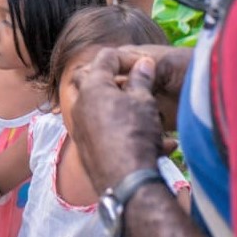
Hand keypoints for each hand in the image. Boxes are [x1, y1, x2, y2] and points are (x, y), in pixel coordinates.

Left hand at [70, 47, 185, 191]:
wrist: (125, 180)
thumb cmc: (135, 133)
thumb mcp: (144, 101)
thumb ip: (142, 79)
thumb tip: (144, 63)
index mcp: (92, 86)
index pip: (105, 58)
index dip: (125, 57)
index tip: (143, 63)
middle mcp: (80, 104)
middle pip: (90, 79)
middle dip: (111, 78)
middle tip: (132, 82)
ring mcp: (80, 126)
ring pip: (97, 107)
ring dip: (119, 107)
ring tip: (148, 115)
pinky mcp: (85, 146)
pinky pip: (103, 131)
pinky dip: (122, 130)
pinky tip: (157, 143)